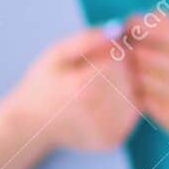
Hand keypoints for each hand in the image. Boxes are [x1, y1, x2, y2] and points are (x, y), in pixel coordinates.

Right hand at [6, 26, 139, 151]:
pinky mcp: (112, 140)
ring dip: (129, 85)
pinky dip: (128, 101)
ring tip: (104, 84)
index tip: (105, 51)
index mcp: (80, 87)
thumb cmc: (45, 82)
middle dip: (125, 67)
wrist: (31, 123)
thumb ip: (86, 39)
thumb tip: (118, 28)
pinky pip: (135, 112)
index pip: (120, 59)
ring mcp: (105, 130)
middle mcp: (95, 112)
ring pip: (137, 95)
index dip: (116, 50)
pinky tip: (110, 99)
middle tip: (105, 67)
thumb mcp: (56, 53)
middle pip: (131, 78)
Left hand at [127, 10, 168, 144]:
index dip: (135, 26)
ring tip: (143, 76)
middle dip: (133, 53)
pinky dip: (140, 94)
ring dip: (136, 76)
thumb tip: (142, 14)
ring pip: (139, 77)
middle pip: (142, 53)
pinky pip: (141, 98)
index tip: (128, 29)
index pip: (154, 28)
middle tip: (133, 55)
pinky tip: (148, 93)